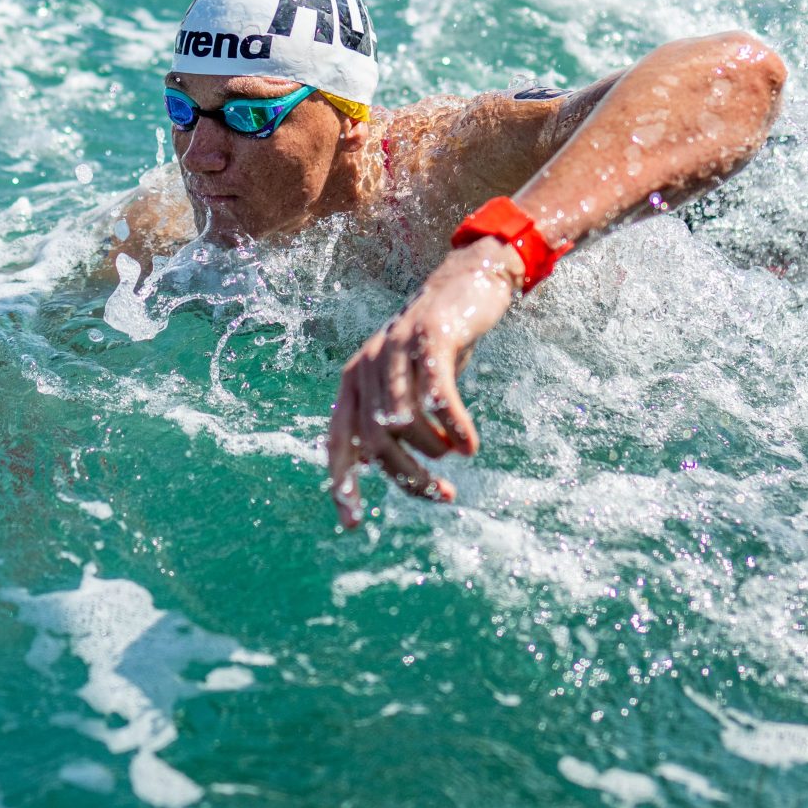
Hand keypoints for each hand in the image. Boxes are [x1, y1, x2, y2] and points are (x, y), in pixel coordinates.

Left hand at [327, 238, 522, 527]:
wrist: (466, 284)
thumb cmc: (436, 345)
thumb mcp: (406, 383)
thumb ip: (389, 418)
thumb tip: (381, 465)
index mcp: (354, 381)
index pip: (337, 441)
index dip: (341, 483)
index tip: (352, 523)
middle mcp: (367, 365)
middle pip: (375, 440)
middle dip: (408, 476)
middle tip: (442, 493)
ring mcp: (396, 348)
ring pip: (402, 422)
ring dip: (431, 450)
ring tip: (455, 454)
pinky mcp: (430, 337)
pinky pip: (436, 395)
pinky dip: (453, 426)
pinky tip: (470, 445)